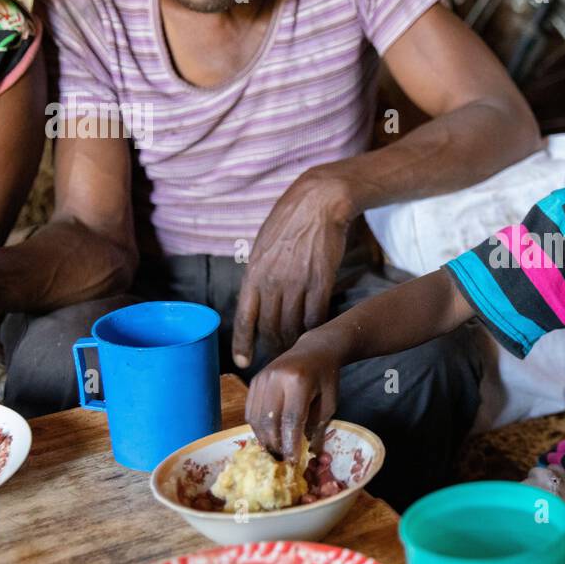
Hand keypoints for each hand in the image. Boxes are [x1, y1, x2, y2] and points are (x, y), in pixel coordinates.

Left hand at [232, 168, 351, 368]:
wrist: (318, 201)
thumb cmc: (289, 220)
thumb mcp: (262, 246)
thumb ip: (259, 274)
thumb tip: (256, 296)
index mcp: (253, 273)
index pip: (244, 318)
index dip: (243, 343)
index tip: (244, 362)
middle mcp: (273, 282)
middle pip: (271, 327)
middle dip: (273, 345)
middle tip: (279, 354)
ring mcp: (297, 283)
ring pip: (293, 325)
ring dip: (294, 340)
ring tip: (297, 347)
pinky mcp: (321, 281)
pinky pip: (316, 315)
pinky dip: (315, 327)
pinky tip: (316, 331)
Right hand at [246, 329, 345, 460]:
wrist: (315, 350)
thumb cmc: (326, 378)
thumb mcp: (329, 402)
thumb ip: (317, 426)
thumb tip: (307, 454)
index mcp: (298, 381)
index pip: (290, 419)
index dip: (290, 444)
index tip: (293, 461)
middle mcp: (276, 378)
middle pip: (269, 421)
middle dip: (275, 444)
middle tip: (283, 459)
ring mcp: (262, 377)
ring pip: (256, 418)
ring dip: (264, 438)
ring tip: (276, 450)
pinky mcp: (254, 380)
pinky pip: (250, 410)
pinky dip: (258, 427)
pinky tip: (268, 435)